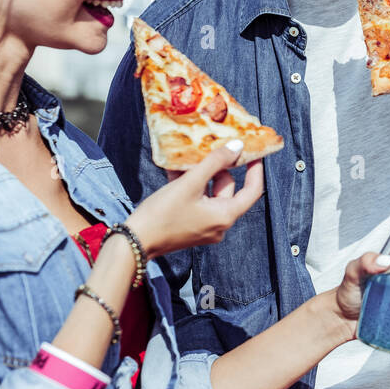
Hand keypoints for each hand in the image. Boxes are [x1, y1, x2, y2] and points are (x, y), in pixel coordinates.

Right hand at [126, 140, 265, 259]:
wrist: (134, 242)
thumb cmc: (163, 213)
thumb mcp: (190, 183)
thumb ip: (214, 162)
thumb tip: (237, 146)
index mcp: (225, 216)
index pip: (253, 190)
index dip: (255, 170)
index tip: (254, 151)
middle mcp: (219, 224)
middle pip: (227, 189)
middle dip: (218, 168)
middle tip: (209, 147)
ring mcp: (205, 227)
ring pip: (210, 193)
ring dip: (200, 174)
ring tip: (189, 156)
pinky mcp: (191, 226)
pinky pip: (197, 201)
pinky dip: (190, 186)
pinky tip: (176, 169)